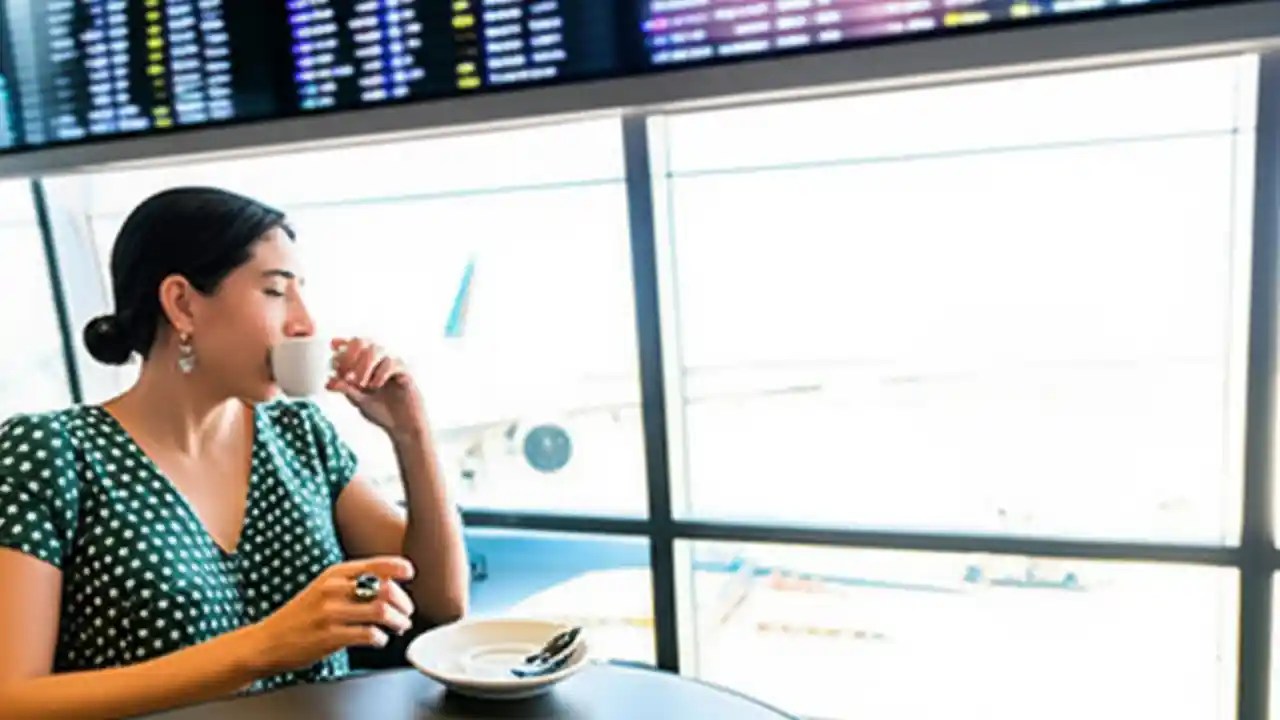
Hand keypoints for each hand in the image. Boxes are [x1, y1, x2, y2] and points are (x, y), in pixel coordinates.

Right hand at [246, 556, 415, 674]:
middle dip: (404, 603)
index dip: (399, 568)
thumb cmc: (301, 616)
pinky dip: (381, 638)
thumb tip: (391, 584)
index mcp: (334, 573)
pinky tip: (379, 640)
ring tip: (399, 626)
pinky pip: (368, 635)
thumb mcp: (324, 588)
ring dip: (398, 621)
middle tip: (406, 613)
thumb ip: (353, 583)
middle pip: (385, 589)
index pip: (376, 564)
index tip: (411, 574)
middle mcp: (333, 589)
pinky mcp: (329, 636)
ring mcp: (330, 613)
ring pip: (381, 611)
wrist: (267, 641)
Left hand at [327, 337, 427, 439]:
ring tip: (362, 384)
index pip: (351, 345)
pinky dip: (379, 373)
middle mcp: (377, 361)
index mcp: (364, 365)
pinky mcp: (404, 371)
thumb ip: (345, 389)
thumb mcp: (358, 400)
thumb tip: (328, 382)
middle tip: (347, 374)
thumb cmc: (382, 412)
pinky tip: (376, 386)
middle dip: (350, 355)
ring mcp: (391, 364)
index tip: (333, 349)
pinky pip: (391, 362)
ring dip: (364, 365)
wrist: (403, 426)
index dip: (342, 345)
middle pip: (362, 341)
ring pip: (375, 349)